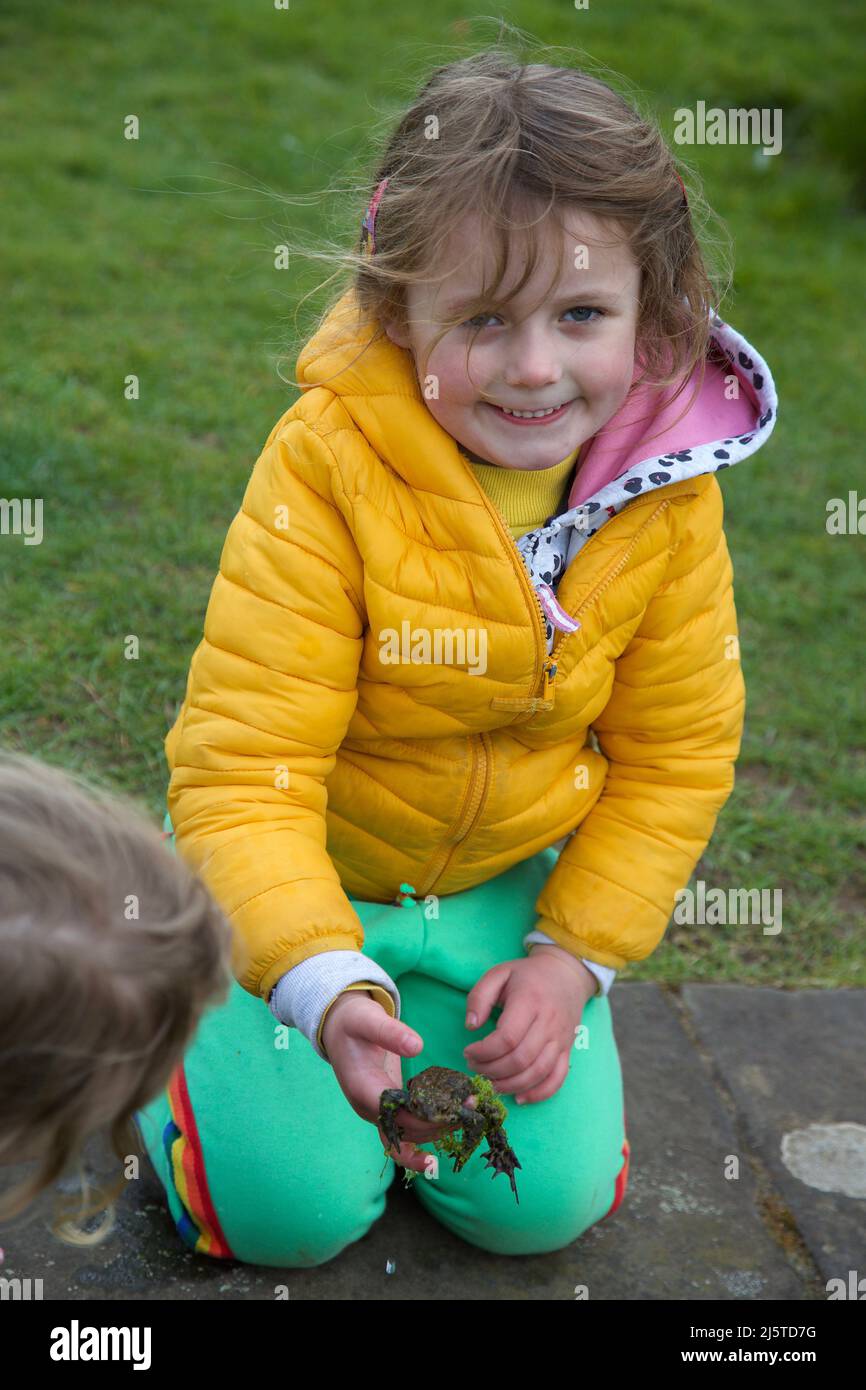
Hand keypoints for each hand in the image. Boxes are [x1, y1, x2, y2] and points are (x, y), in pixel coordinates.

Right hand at [321, 992, 475, 1173]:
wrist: (339, 1028)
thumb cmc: (353, 1022)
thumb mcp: (367, 1019)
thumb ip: (389, 1032)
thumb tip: (417, 1046)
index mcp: (362, 1089)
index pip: (395, 1114)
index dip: (424, 1117)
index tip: (453, 1110)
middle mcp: (369, 1108)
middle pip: (406, 1130)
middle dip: (440, 1123)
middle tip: (472, 1107)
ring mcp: (379, 1111)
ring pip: (410, 1134)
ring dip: (440, 1128)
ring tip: (470, 1114)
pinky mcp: (390, 1107)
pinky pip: (408, 1129)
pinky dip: (429, 1131)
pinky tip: (452, 1128)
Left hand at [461, 946, 596, 1103]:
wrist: (566, 975)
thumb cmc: (527, 976)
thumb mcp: (498, 974)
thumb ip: (479, 997)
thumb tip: (470, 1026)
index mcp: (529, 1001)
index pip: (507, 1038)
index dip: (483, 1052)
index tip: (468, 1052)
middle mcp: (549, 1022)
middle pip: (520, 1059)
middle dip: (492, 1070)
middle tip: (475, 1067)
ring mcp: (561, 1039)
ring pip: (537, 1073)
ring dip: (510, 1085)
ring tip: (490, 1082)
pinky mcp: (568, 1051)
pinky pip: (557, 1079)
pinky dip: (538, 1094)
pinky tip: (519, 1098)